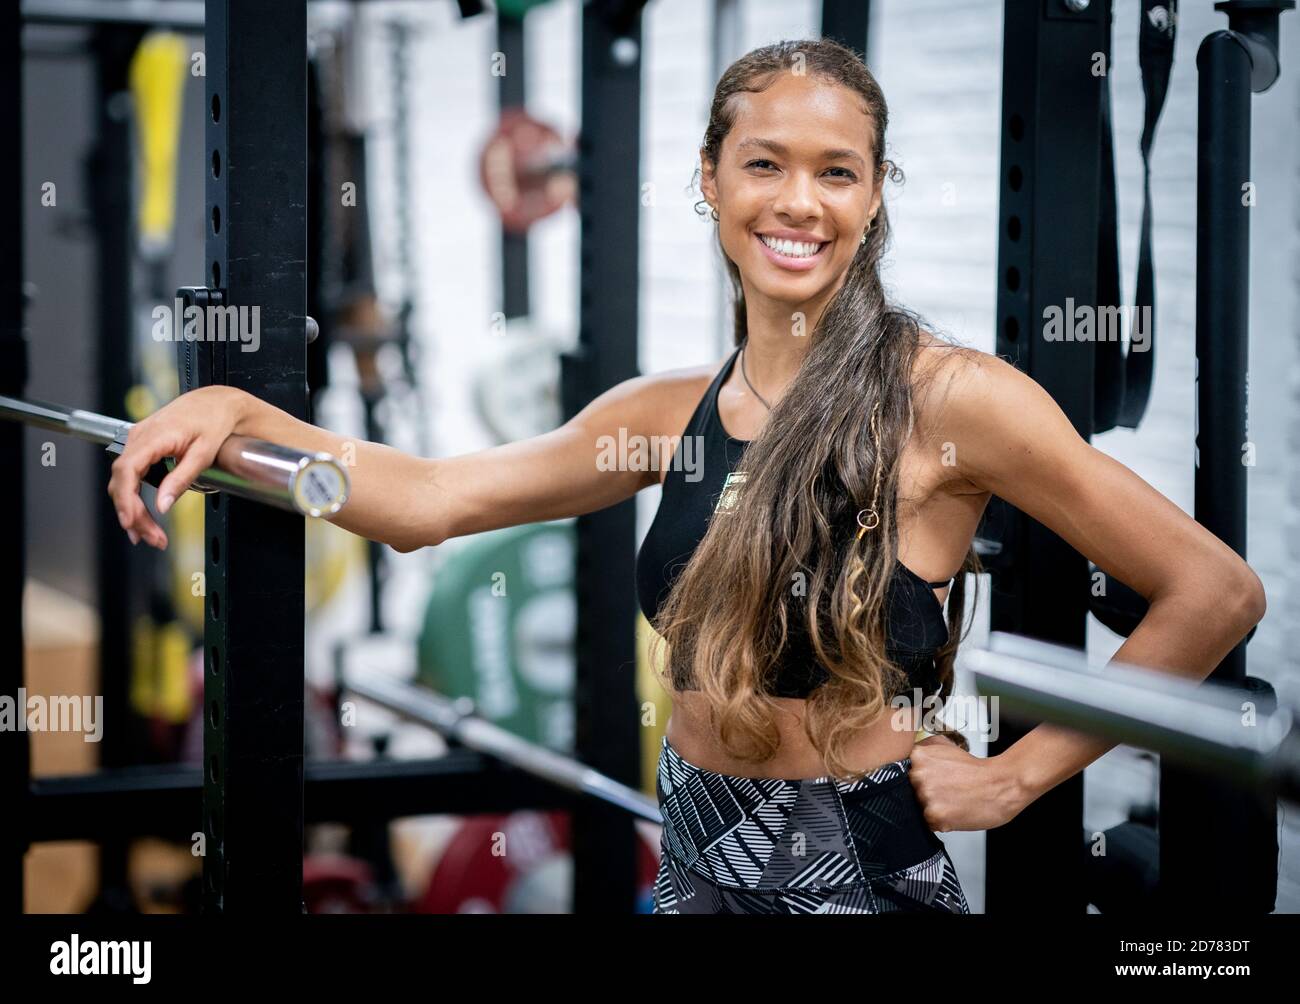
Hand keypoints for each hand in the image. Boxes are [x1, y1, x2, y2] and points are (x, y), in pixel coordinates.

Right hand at [106, 385, 250, 549]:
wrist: (216, 403)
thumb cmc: (213, 422)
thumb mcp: (203, 453)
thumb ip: (181, 479)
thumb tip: (162, 506)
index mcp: (155, 436)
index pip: (127, 470)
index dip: (125, 498)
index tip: (131, 521)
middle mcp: (139, 436)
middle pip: (122, 480)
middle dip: (133, 513)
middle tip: (150, 539)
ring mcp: (137, 439)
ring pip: (124, 480)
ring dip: (132, 509)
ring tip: (149, 535)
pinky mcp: (141, 445)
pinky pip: (130, 474)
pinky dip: (133, 497)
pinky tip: (142, 517)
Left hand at [909, 734, 1026, 831]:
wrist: (1001, 785)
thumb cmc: (975, 769)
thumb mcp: (945, 745)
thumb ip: (922, 747)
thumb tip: (906, 753)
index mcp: (918, 757)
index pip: (900, 772)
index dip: (915, 779)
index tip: (928, 780)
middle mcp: (917, 775)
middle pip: (908, 791)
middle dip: (923, 793)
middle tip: (944, 791)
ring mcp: (925, 797)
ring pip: (917, 808)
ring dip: (932, 807)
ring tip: (951, 801)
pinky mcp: (934, 816)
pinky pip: (928, 823)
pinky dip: (940, 821)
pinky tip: (955, 811)